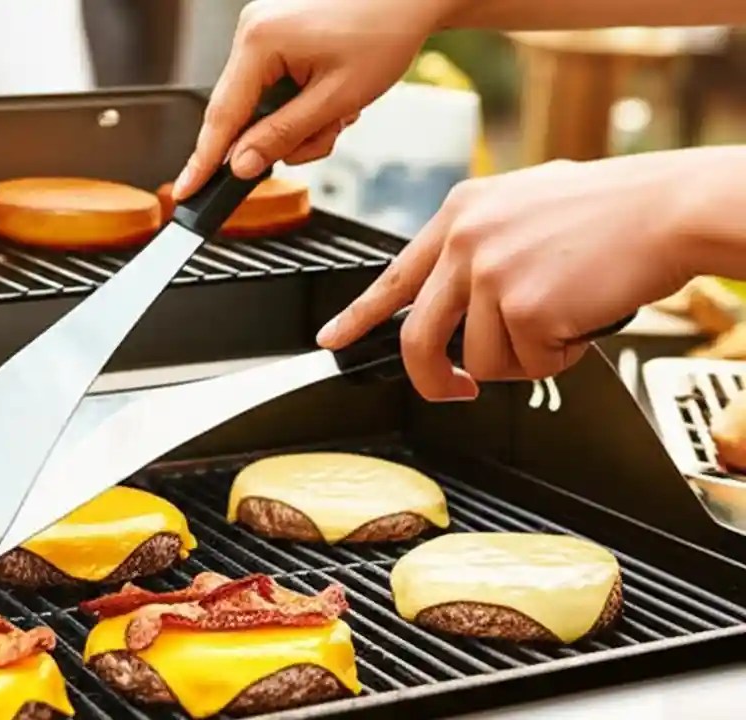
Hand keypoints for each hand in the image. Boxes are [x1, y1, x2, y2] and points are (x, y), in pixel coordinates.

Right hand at [172, 0, 458, 200]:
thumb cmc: (385, 32)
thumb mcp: (336, 100)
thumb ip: (281, 137)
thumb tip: (240, 166)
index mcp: (259, 41)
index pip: (222, 116)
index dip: (204, 161)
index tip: (186, 191)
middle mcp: (251, 30)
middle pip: (241, 113)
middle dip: (280, 139)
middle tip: (320, 138)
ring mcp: (262, 30)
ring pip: (260, 106)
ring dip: (298, 124)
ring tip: (341, 113)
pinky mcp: (276, 35)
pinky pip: (272, 88)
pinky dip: (300, 105)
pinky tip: (332, 99)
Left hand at [316, 154, 697, 400]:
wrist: (671, 206)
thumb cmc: (615, 210)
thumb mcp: (525, 206)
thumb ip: (482, 246)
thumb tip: (462, 300)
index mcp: (460, 213)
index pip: (393, 276)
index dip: (358, 316)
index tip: (331, 341)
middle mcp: (464, 240)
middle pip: (417, 337)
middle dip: (433, 380)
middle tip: (455, 392)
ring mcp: (490, 273)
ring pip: (480, 361)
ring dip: (524, 359)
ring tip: (563, 318)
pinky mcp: (524, 307)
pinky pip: (528, 365)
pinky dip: (558, 357)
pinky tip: (581, 318)